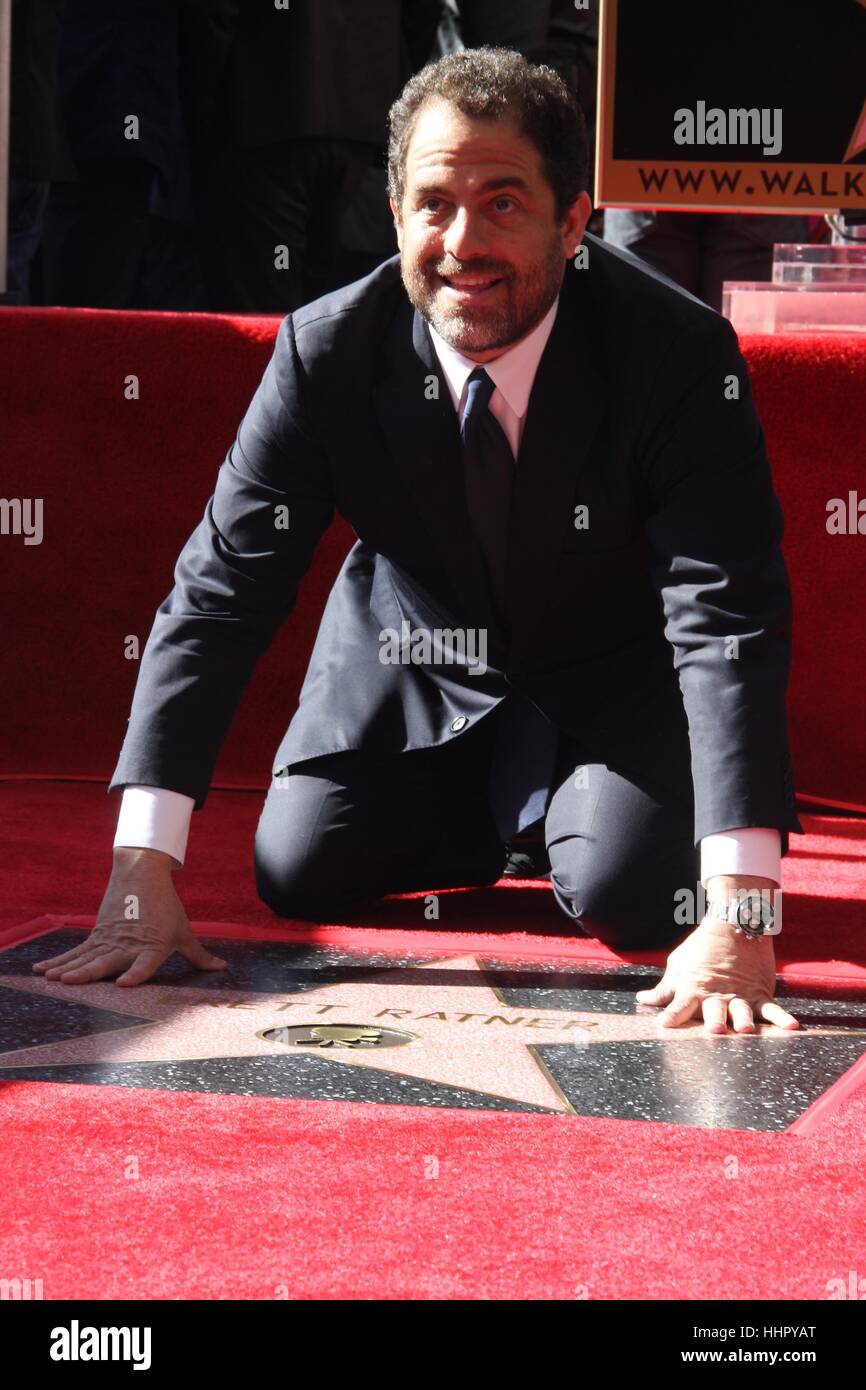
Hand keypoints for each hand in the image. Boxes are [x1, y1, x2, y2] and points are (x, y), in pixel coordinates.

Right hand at [32, 847, 226, 986]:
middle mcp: (129, 945)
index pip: (145, 963)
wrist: (141, 873)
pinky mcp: (97, 935)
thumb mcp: (183, 932)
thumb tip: (221, 969)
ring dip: (68, 968)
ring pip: (86, 957)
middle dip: (88, 973)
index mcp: (153, 946)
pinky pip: (77, 952)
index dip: (135, 974)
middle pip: (106, 961)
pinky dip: (59, 961)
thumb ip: (199, 956)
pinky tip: (43, 971)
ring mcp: (110, 939)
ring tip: (53, 978)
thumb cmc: (166, 907)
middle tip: (70, 981)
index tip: (123, 983)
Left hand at [635, 915, 800, 1033]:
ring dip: (743, 1020)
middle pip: (714, 1010)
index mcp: (694, 989)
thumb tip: (644, 1000)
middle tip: (714, 1029)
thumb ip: (665, 989)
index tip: (664, 1025)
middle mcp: (717, 995)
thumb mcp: (678, 966)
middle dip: (714, 1020)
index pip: (680, 1005)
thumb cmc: (701, 950)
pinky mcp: (759, 992)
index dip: (672, 1015)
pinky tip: (793, 1028)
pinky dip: (782, 1018)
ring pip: (742, 1011)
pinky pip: (772, 1008)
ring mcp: (740, 994)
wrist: (733, 924)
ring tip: (745, 1030)